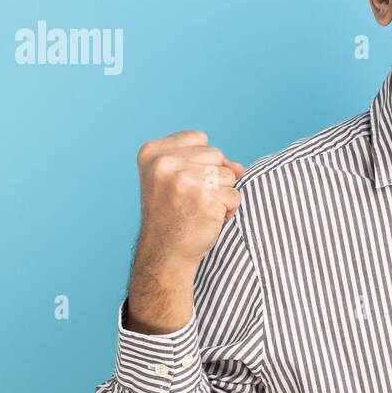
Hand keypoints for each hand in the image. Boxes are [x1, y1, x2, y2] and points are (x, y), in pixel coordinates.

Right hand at [134, 129, 245, 274]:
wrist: (164, 254)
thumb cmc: (173, 215)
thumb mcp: (176, 179)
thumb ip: (206, 162)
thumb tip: (239, 167)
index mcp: (152, 152)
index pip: (200, 138)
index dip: (201, 161)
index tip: (182, 184)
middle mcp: (164, 163)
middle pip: (216, 154)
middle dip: (213, 178)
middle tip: (190, 200)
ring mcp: (184, 180)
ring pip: (228, 174)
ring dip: (221, 194)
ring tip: (198, 210)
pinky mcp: (205, 198)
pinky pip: (235, 195)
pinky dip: (228, 210)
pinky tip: (207, 220)